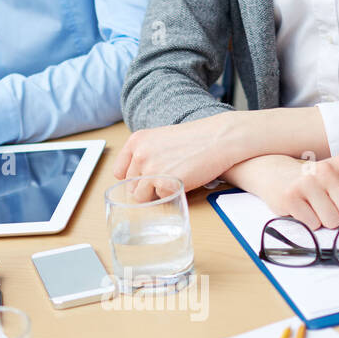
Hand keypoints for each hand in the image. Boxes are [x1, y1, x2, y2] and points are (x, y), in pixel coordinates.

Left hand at [113, 112, 251, 193]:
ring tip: (172, 184)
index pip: (120, 172)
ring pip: (141, 196)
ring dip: (155, 195)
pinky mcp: (165, 183)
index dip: (133, 180)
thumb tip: (134, 178)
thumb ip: (144, 154)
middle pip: (131, 187)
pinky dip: (170, 195)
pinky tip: (182, 184)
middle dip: (146, 189)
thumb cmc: (194, 139)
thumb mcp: (160, 139)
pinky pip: (160, 199)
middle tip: (164, 182)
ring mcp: (151, 170)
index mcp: (136, 141)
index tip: (142, 182)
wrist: (218, 138)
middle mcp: (140, 155)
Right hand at [226, 153, 338, 229]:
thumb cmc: (317, 181)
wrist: (274, 173)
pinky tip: (302, 209)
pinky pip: (313, 225)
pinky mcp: (290, 197)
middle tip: (328, 205)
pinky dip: (309, 222)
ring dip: (325, 221)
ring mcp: (306, 182)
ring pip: (333, 222)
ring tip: (314, 207)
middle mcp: (325, 169)